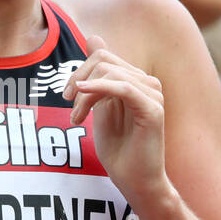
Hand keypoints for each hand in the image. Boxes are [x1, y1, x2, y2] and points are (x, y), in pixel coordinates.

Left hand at [63, 34, 165, 210]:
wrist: (135, 182)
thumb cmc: (119, 150)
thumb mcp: (100, 107)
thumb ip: (96, 76)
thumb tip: (93, 37)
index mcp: (135, 80)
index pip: (103, 56)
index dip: (80, 71)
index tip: (67, 96)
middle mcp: (148, 83)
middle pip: (104, 60)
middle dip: (79, 79)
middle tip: (69, 106)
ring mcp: (153, 94)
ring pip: (110, 72)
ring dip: (85, 94)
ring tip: (77, 118)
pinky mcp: (153, 109)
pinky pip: (124, 87)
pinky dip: (99, 89)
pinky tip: (82, 98)